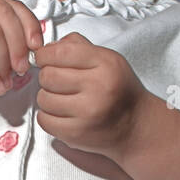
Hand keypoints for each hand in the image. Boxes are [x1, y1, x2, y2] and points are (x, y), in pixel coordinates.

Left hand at [32, 33, 148, 158]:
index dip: (45, 54)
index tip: (44, 58)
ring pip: (43, 98)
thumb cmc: (120, 91)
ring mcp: (86, 113)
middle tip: (56, 80)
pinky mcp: (76, 133)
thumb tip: (48, 47)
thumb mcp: (108, 59)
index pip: (61, 52)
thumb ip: (79, 46)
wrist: (136, 127)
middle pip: (48, 75)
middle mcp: (97, 87)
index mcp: (106, 64)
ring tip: (62, 98)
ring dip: (47, 97)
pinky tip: (62, 113)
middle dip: (47, 76)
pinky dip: (48, 116)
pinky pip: (44, 120)